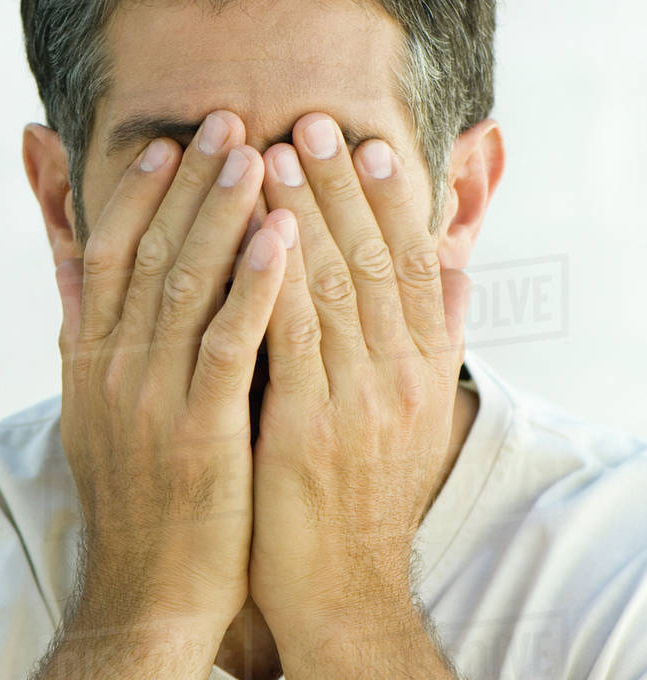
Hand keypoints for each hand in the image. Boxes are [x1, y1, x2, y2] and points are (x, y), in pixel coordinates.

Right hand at [54, 110, 292, 662]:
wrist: (149, 591)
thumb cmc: (138, 489)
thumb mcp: (92, 404)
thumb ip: (83, 325)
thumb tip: (69, 256)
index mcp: (92, 356)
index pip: (111, 251)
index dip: (139, 191)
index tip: (171, 141)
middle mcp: (116, 366)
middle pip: (153, 251)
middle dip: (193, 182)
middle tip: (229, 120)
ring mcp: (156, 397)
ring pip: (189, 283)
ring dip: (225, 212)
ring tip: (259, 154)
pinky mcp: (203, 430)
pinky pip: (230, 341)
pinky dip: (255, 282)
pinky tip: (284, 235)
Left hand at [248, 113, 469, 653]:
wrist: (342, 589)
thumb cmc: (367, 487)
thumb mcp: (417, 411)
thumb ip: (438, 334)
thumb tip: (461, 267)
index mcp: (425, 366)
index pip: (415, 264)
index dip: (392, 200)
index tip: (370, 143)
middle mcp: (400, 375)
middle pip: (373, 259)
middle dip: (340, 187)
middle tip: (311, 124)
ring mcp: (356, 401)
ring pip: (331, 286)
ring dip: (302, 215)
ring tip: (272, 156)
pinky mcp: (306, 428)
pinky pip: (289, 337)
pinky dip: (272, 277)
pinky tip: (253, 233)